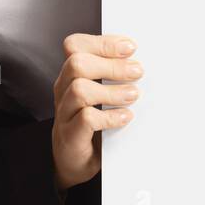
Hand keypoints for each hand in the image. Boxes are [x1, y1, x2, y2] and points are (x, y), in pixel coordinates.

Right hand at [51, 32, 143, 191]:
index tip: (130, 47)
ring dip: (112, 91)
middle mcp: (63, 90)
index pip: (75, 46)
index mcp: (70, 75)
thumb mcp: (100, 94)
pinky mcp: (70, 135)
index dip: (102, 43)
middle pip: (76, 64)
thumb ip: (113, 77)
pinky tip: (124, 117)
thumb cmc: (91, 124)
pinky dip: (109, 116)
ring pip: (80, 89)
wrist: (74, 161)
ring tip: (133, 96)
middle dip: (111, 65)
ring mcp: (64, 113)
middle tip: (138, 72)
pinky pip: (86, 119)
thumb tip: (141, 63)